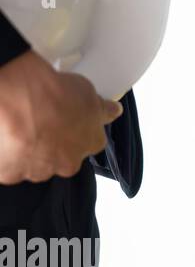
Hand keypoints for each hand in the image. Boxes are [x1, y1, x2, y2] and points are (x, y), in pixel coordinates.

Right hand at [0, 50, 121, 183]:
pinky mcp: (12, 174)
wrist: (20, 100)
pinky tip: (6, 138)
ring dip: (29, 152)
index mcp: (91, 144)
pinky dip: (7, 157)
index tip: (65, 121)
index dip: (76, 130)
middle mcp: (68, 163)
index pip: (89, 142)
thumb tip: (113, 110)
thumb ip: (103, 108)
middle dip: (53, 145)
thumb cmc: (54, 94)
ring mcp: (39, 171)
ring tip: (19, 130)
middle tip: (40, 124)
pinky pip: (9, 168)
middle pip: (63, 158)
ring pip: (35, 165)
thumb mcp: (89, 92)